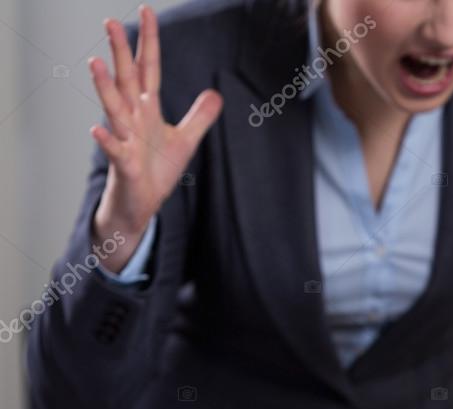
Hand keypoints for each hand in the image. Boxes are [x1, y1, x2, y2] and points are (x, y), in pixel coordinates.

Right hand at [89, 5, 221, 270]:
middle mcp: (132, 119)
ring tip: (95, 63)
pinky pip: (114, 150)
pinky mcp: (124, 165)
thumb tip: (216, 93)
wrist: (141, 205)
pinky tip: (96, 130)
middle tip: (109, 21)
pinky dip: (106, 140)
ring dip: (104, 87)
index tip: (146, 12)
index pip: (148, 68)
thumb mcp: (185, 140)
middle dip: (119, 52)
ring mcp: (125, 140)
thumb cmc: (156, 171)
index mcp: (147, 109)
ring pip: (113, 109)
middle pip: (126, 79)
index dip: (148, 41)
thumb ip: (199, 116)